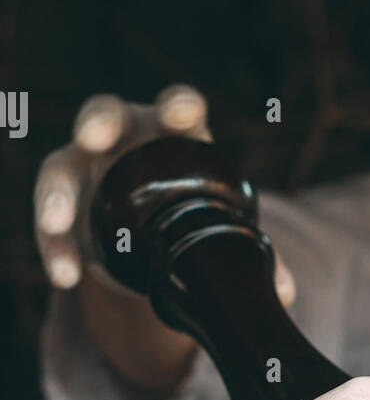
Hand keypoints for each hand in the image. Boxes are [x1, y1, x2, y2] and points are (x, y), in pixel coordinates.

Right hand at [35, 87, 294, 394]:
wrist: (159, 250)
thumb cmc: (198, 220)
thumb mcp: (223, 234)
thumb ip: (255, 260)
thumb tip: (285, 293)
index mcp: (178, 139)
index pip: (180, 110)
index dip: (180, 106)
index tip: (183, 112)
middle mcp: (127, 140)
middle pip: (108, 114)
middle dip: (99, 120)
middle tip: (95, 137)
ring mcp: (89, 168)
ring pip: (63, 165)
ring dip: (56, 192)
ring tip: (57, 222)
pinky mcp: (67, 205)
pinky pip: (53, 222)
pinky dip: (54, 247)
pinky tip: (65, 276)